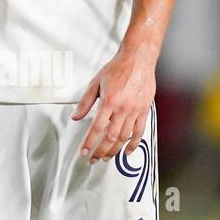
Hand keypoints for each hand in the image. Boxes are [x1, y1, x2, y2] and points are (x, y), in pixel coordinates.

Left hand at [72, 46, 156, 163]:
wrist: (138, 60)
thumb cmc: (116, 69)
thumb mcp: (95, 83)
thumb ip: (85, 102)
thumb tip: (75, 117)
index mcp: (108, 102)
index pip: (96, 128)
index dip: (89, 142)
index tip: (84, 152)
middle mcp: (122, 109)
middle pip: (110, 137)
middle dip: (101, 151)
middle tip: (93, 159)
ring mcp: (135, 111)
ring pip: (124, 137)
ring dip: (115, 150)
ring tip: (107, 157)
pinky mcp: (144, 111)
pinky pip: (139, 132)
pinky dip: (133, 144)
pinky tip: (127, 151)